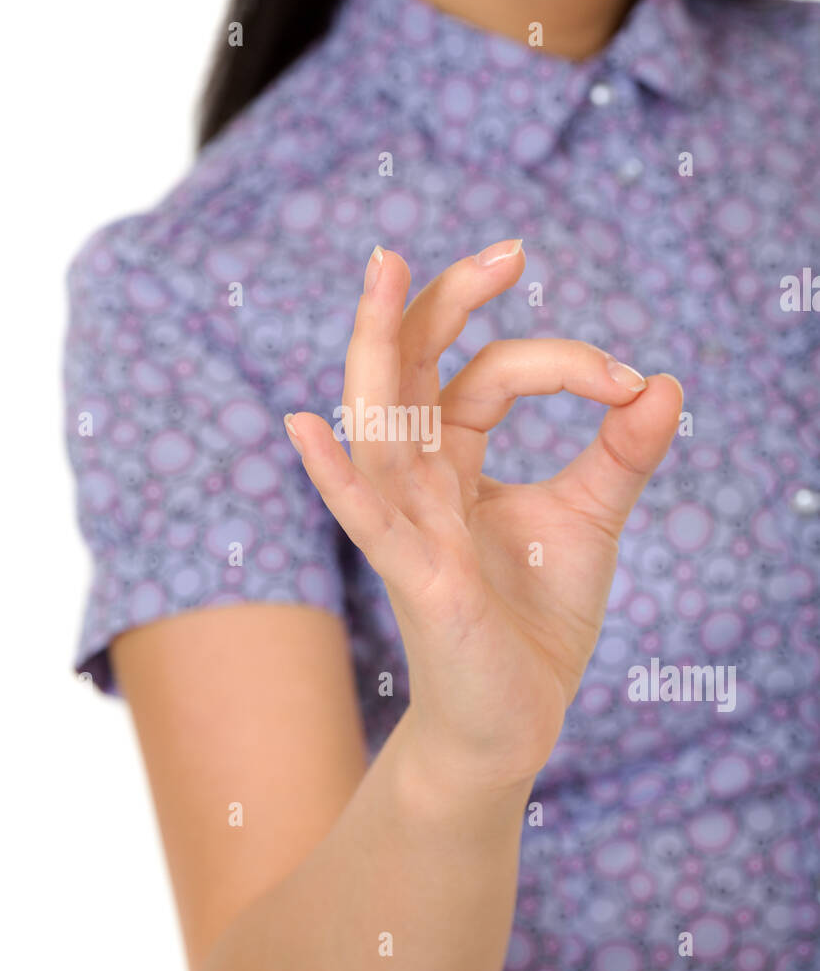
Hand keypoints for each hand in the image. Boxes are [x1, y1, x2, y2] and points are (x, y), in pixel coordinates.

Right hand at [284, 241, 682, 790]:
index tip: (634, 385)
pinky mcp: (415, 578)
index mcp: (453, 458)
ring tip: (382, 269)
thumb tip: (666, 382)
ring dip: (376, 346)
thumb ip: (621, 452)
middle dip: (447, 301)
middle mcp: (419, 479)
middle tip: (509, 250)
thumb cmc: (535, 620)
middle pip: (412, 368)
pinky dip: (335, 476)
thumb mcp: (589, 519)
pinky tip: (305, 426)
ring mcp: (408, 524)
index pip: (490, 373)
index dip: (566, 363)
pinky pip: (366, 521)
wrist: (517, 721)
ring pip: (379, 422)